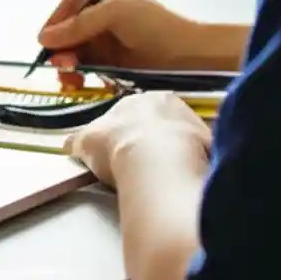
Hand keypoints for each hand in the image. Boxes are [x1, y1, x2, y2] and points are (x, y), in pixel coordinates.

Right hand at [37, 0, 200, 71]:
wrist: (188, 56)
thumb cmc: (153, 26)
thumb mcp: (114, 13)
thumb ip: (78, 24)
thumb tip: (44, 39)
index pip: (68, 6)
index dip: (55, 23)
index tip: (45, 43)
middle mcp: (101, 15)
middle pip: (67, 31)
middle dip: (60, 48)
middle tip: (62, 66)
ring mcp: (105, 40)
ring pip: (73, 51)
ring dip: (67, 65)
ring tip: (72, 78)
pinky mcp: (110, 63)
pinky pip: (84, 68)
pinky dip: (78, 75)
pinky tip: (78, 82)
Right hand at [65, 92, 210, 187]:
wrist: (158, 163)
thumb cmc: (118, 146)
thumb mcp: (86, 142)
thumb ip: (78, 141)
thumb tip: (67, 144)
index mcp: (141, 98)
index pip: (131, 112)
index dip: (123, 132)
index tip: (119, 151)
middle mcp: (171, 104)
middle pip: (158, 123)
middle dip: (150, 141)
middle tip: (140, 166)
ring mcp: (194, 124)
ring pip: (181, 138)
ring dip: (174, 153)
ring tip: (162, 177)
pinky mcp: (214, 148)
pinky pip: (200, 156)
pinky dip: (192, 166)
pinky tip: (181, 181)